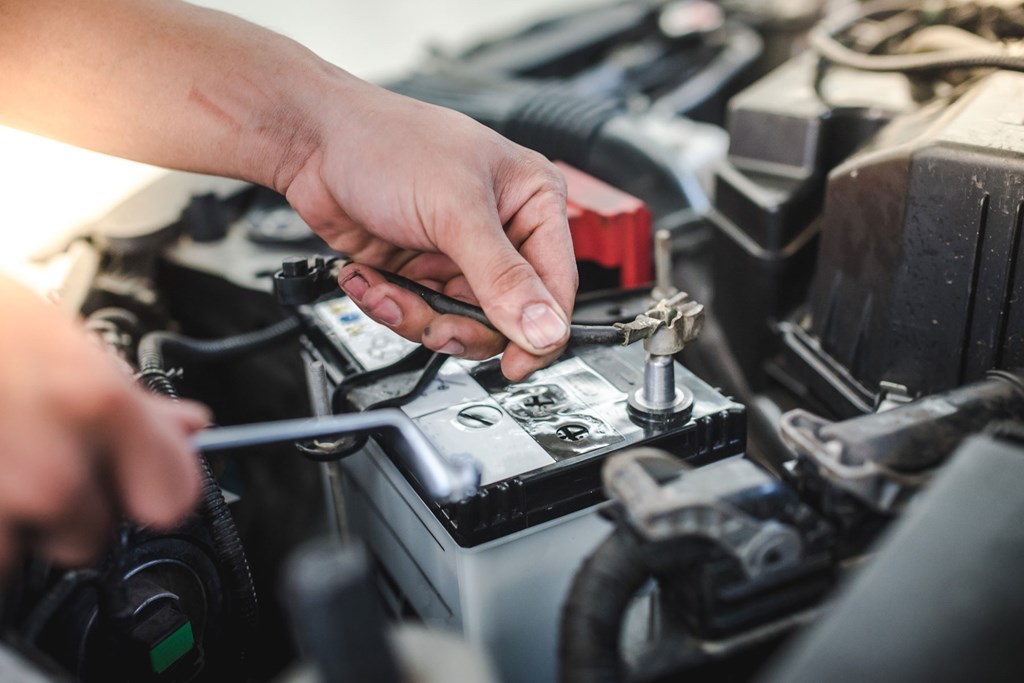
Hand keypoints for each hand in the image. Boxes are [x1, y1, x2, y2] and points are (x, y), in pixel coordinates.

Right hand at [0, 276, 208, 569]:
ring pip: (22, 556)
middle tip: (31, 460)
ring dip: (8, 525)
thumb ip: (133, 401)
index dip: (153, 491)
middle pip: (91, 537)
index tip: (136, 484)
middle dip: (66, 511)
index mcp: (99, 407)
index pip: (172, 498)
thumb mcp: (64, 342)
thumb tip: (189, 426)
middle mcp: (51, 468)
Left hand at [284, 87, 577, 380]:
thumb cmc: (388, 143)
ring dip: (417, 315)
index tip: (515, 365)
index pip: (556, 285)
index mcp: (532, 202)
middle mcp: (501, 231)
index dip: (538, 331)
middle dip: (460, 325)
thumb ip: (503, 278)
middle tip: (435, 325)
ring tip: (387, 292)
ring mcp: (459, 253)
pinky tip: (370, 279)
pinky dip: (391, 305)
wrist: (315, 141)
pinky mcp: (421, 269)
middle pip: (505, 316)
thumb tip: (544, 329)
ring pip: (459, 321)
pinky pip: (420, 313)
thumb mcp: (455, 211)